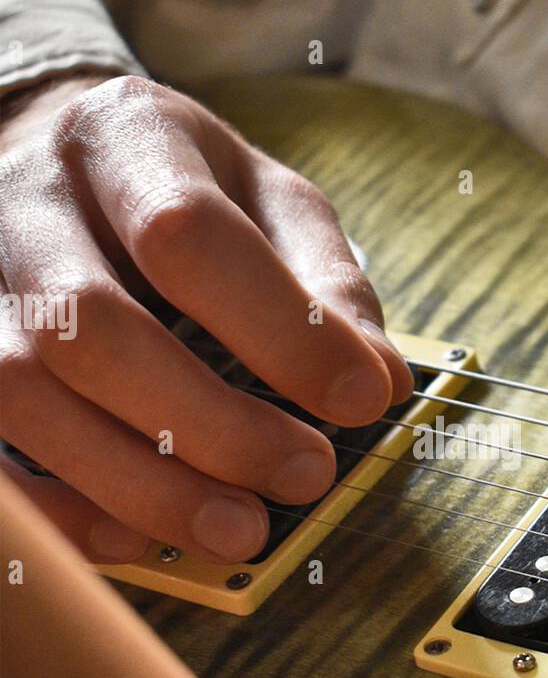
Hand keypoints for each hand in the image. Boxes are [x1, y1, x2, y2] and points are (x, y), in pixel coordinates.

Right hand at [0, 73, 412, 561]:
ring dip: (134, 482)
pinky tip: (135, 537)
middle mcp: (26, 202)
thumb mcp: (270, 203)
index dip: (279, 329)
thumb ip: (328, 284)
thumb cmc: (181, 190)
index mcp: (125, 140)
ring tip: (237, 531)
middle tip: (304, 476)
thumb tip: (382, 383)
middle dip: (208, 423)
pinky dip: (57, 509)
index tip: (360, 401)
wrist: (52, 158)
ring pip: (16, 391)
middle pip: (89, 326)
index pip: (188, 235)